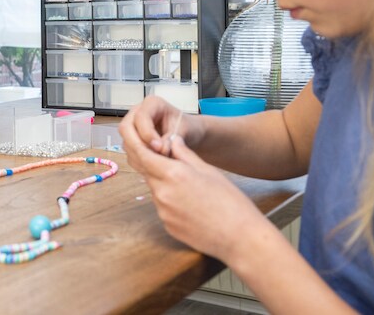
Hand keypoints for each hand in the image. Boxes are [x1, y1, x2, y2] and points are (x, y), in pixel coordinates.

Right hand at [120, 96, 204, 155]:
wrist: (188, 135)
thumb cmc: (187, 128)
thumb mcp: (183, 131)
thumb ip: (170, 139)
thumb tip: (160, 150)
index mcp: (152, 104)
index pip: (141, 117)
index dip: (147, 133)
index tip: (159, 147)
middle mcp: (138, 113)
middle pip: (126, 127)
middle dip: (138, 144)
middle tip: (153, 157)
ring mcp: (133, 127)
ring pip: (126, 141)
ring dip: (139, 154)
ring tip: (156, 163)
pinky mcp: (132, 140)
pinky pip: (129, 151)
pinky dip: (139, 160)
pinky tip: (152, 165)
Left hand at [121, 120, 264, 262]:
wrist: (240, 237)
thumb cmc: (230, 202)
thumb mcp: (208, 170)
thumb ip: (184, 155)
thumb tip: (172, 141)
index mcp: (173, 174)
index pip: (142, 155)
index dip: (136, 144)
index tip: (133, 136)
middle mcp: (162, 193)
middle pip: (148, 172)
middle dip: (156, 165)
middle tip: (174, 164)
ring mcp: (163, 212)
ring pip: (156, 190)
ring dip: (166, 185)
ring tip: (193, 190)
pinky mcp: (167, 226)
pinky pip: (163, 208)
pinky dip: (172, 202)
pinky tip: (193, 206)